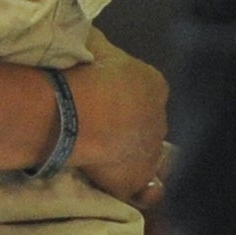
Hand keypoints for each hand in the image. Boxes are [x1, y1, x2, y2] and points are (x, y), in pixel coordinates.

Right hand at [65, 30, 168, 201]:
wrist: (75, 112)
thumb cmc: (83, 72)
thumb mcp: (90, 44)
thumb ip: (98, 47)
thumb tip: (92, 45)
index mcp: (153, 83)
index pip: (145, 90)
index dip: (123, 95)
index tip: (102, 97)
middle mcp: (160, 117)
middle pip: (145, 122)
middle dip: (126, 124)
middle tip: (96, 125)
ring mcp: (152, 151)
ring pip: (144, 154)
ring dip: (128, 154)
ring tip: (101, 154)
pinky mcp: (137, 179)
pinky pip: (141, 189)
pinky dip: (133, 188)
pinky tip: (115, 183)